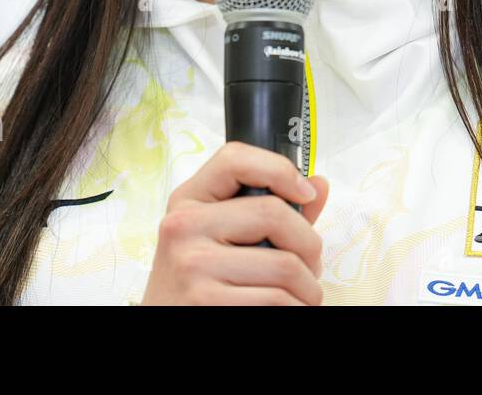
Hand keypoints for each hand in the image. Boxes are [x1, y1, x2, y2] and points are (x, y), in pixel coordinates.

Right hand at [140, 140, 329, 304]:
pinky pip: (276, 299)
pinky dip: (296, 308)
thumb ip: (271, 212)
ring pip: (285, 264)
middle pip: (273, 213)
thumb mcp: (221, 239)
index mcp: (188, 200)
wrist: (164, 322)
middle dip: (310, 244)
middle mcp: (184, 226)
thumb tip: (317, 185)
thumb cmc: (198, 285)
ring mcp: (192, 264)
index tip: (305, 193)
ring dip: (309, 286)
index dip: (280, 169)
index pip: (234, 159)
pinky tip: (288, 309)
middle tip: (311, 265)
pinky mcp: (206, 301)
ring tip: (301, 293)